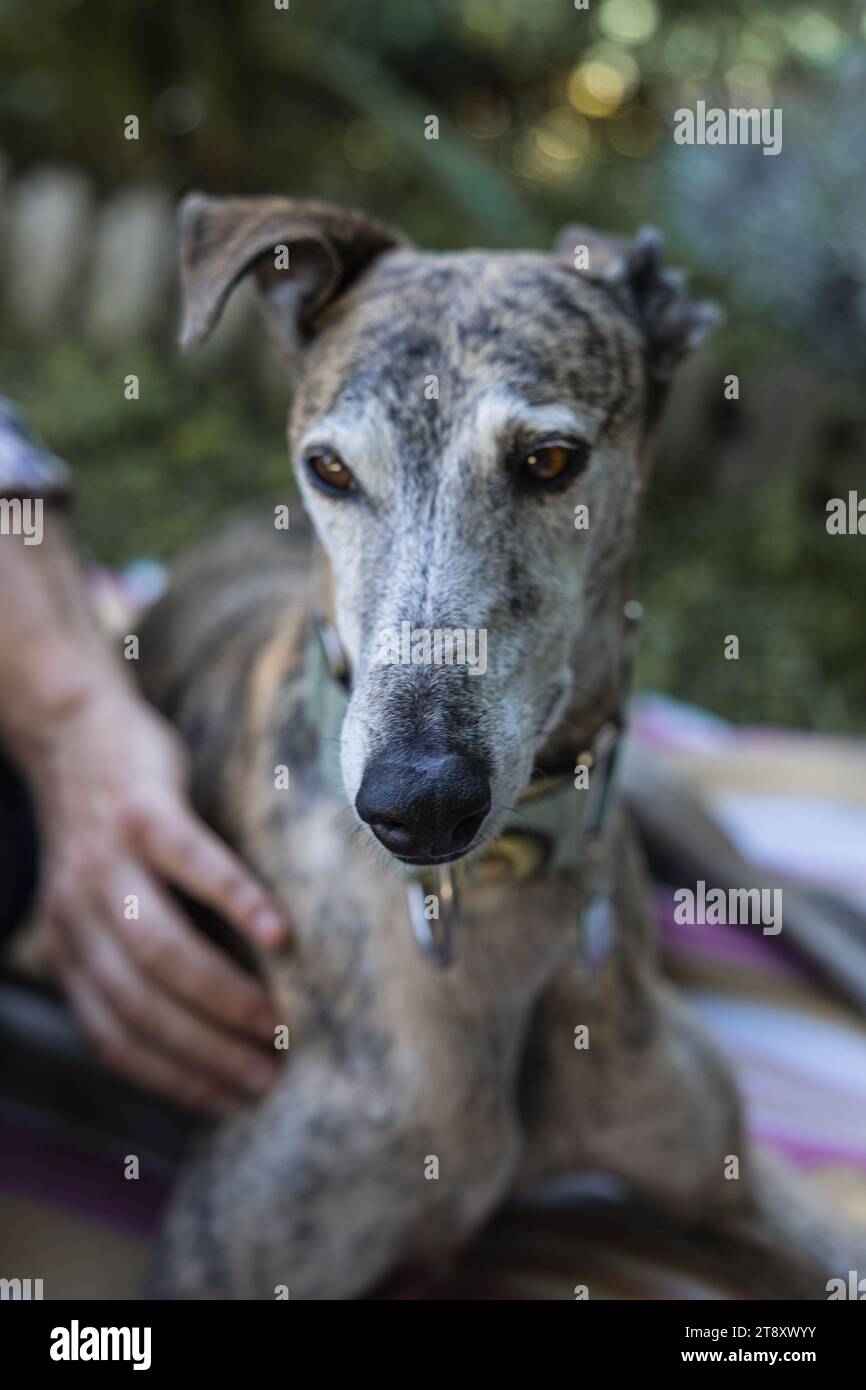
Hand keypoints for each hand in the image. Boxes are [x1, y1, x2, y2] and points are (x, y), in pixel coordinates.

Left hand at [24, 681, 287, 1115]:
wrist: (74, 731)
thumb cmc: (113, 832)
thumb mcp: (103, 904)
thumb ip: (136, 959)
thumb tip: (216, 1029)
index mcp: (67, 948)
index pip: (116, 1036)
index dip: (174, 1078)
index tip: (232, 1103)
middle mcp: (76, 913)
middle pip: (140, 1004)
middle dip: (205, 1052)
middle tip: (267, 1077)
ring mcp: (107, 860)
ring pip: (160, 947)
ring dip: (222, 995)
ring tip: (275, 1022)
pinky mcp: (143, 810)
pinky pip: (193, 865)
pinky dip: (237, 902)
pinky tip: (278, 934)